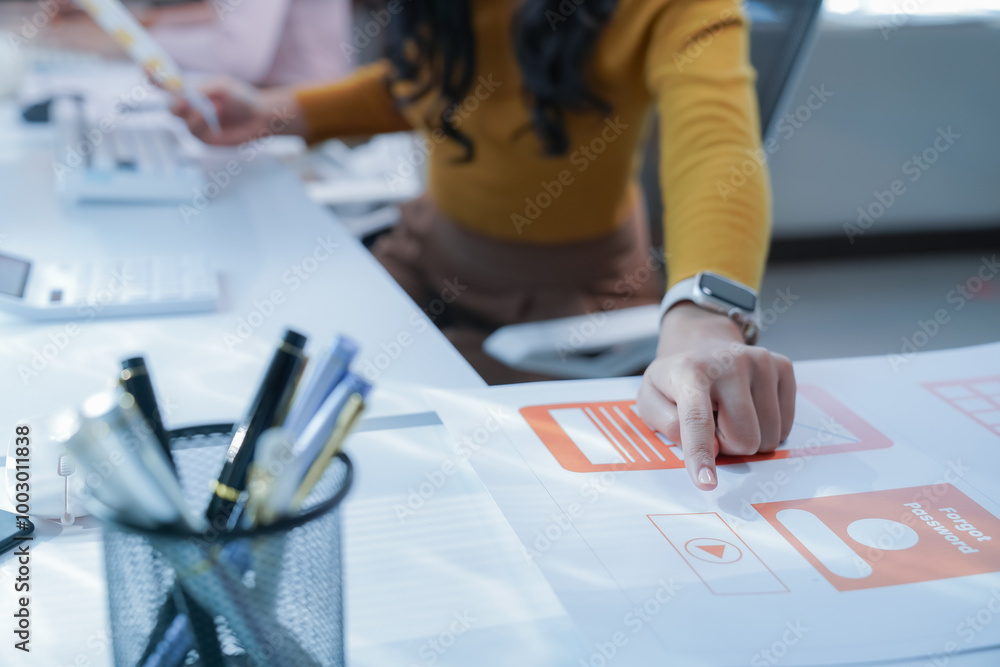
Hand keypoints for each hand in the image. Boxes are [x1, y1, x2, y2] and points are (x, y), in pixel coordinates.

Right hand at [167, 77, 306, 144]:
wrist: (261, 116)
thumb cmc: (242, 98)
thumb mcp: (220, 87)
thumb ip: (200, 89)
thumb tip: (181, 94)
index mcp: (193, 93)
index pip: (168, 87)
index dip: (155, 79)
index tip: (147, 70)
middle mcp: (192, 109)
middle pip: (170, 106)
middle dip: (172, 101)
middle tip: (180, 98)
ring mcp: (197, 125)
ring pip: (181, 118)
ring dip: (190, 111)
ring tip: (206, 107)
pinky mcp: (205, 139)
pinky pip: (194, 130)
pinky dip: (199, 121)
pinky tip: (210, 116)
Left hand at [637, 302, 795, 490]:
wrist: (702, 345)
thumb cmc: (676, 381)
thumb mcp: (651, 400)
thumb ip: (669, 425)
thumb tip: (711, 448)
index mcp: (689, 372)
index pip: (697, 420)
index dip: (701, 454)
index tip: (706, 482)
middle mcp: (730, 362)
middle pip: (743, 440)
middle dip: (728, 445)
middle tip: (714, 424)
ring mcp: (761, 362)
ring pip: (768, 437)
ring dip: (748, 437)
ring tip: (729, 413)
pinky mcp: (783, 367)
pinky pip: (785, 425)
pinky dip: (766, 426)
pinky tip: (749, 405)